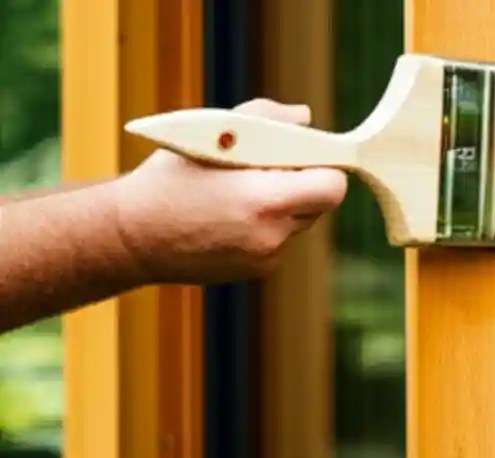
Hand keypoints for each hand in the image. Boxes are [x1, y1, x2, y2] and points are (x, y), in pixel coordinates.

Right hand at [112, 98, 347, 283]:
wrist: (131, 236)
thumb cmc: (168, 178)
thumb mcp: (209, 134)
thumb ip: (265, 120)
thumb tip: (305, 118)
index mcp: (265, 200)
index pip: (332, 187)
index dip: (324, 167)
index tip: (306, 156)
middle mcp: (272, 235)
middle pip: (322, 203)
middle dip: (305, 181)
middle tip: (269, 167)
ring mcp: (268, 258)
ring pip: (302, 221)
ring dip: (285, 203)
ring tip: (240, 192)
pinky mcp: (261, 270)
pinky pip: (282, 239)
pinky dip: (268, 224)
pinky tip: (230, 216)